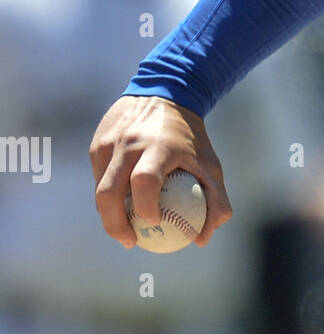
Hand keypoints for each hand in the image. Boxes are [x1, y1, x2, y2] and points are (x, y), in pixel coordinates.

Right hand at [89, 95, 231, 247]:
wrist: (166, 93)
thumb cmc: (192, 138)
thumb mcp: (211, 164)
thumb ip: (216, 201)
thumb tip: (202, 240)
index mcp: (157, 146)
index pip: (144, 181)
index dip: (145, 207)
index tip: (153, 224)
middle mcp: (128, 143)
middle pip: (109, 192)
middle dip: (114, 224)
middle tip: (129, 241)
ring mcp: (108, 142)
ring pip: (100, 188)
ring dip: (109, 212)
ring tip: (125, 228)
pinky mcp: (97, 143)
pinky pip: (100, 176)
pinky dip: (109, 193)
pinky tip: (122, 204)